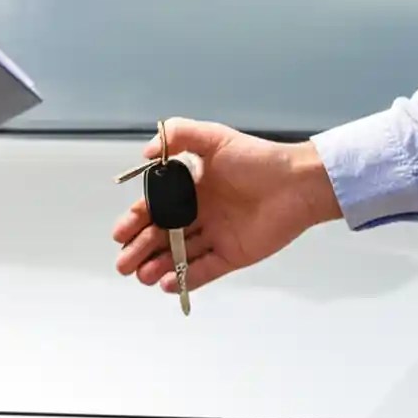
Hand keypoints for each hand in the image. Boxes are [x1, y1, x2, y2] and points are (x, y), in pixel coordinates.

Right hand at [112, 118, 340, 294]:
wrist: (297, 183)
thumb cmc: (258, 158)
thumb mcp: (214, 137)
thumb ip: (178, 135)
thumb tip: (146, 153)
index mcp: (192, 188)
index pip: (155, 208)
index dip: (135, 221)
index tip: (119, 234)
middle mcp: (201, 213)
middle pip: (162, 236)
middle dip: (140, 250)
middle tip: (123, 263)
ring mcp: (216, 235)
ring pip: (179, 255)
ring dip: (157, 266)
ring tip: (141, 275)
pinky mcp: (233, 254)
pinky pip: (204, 270)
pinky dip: (185, 278)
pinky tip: (165, 283)